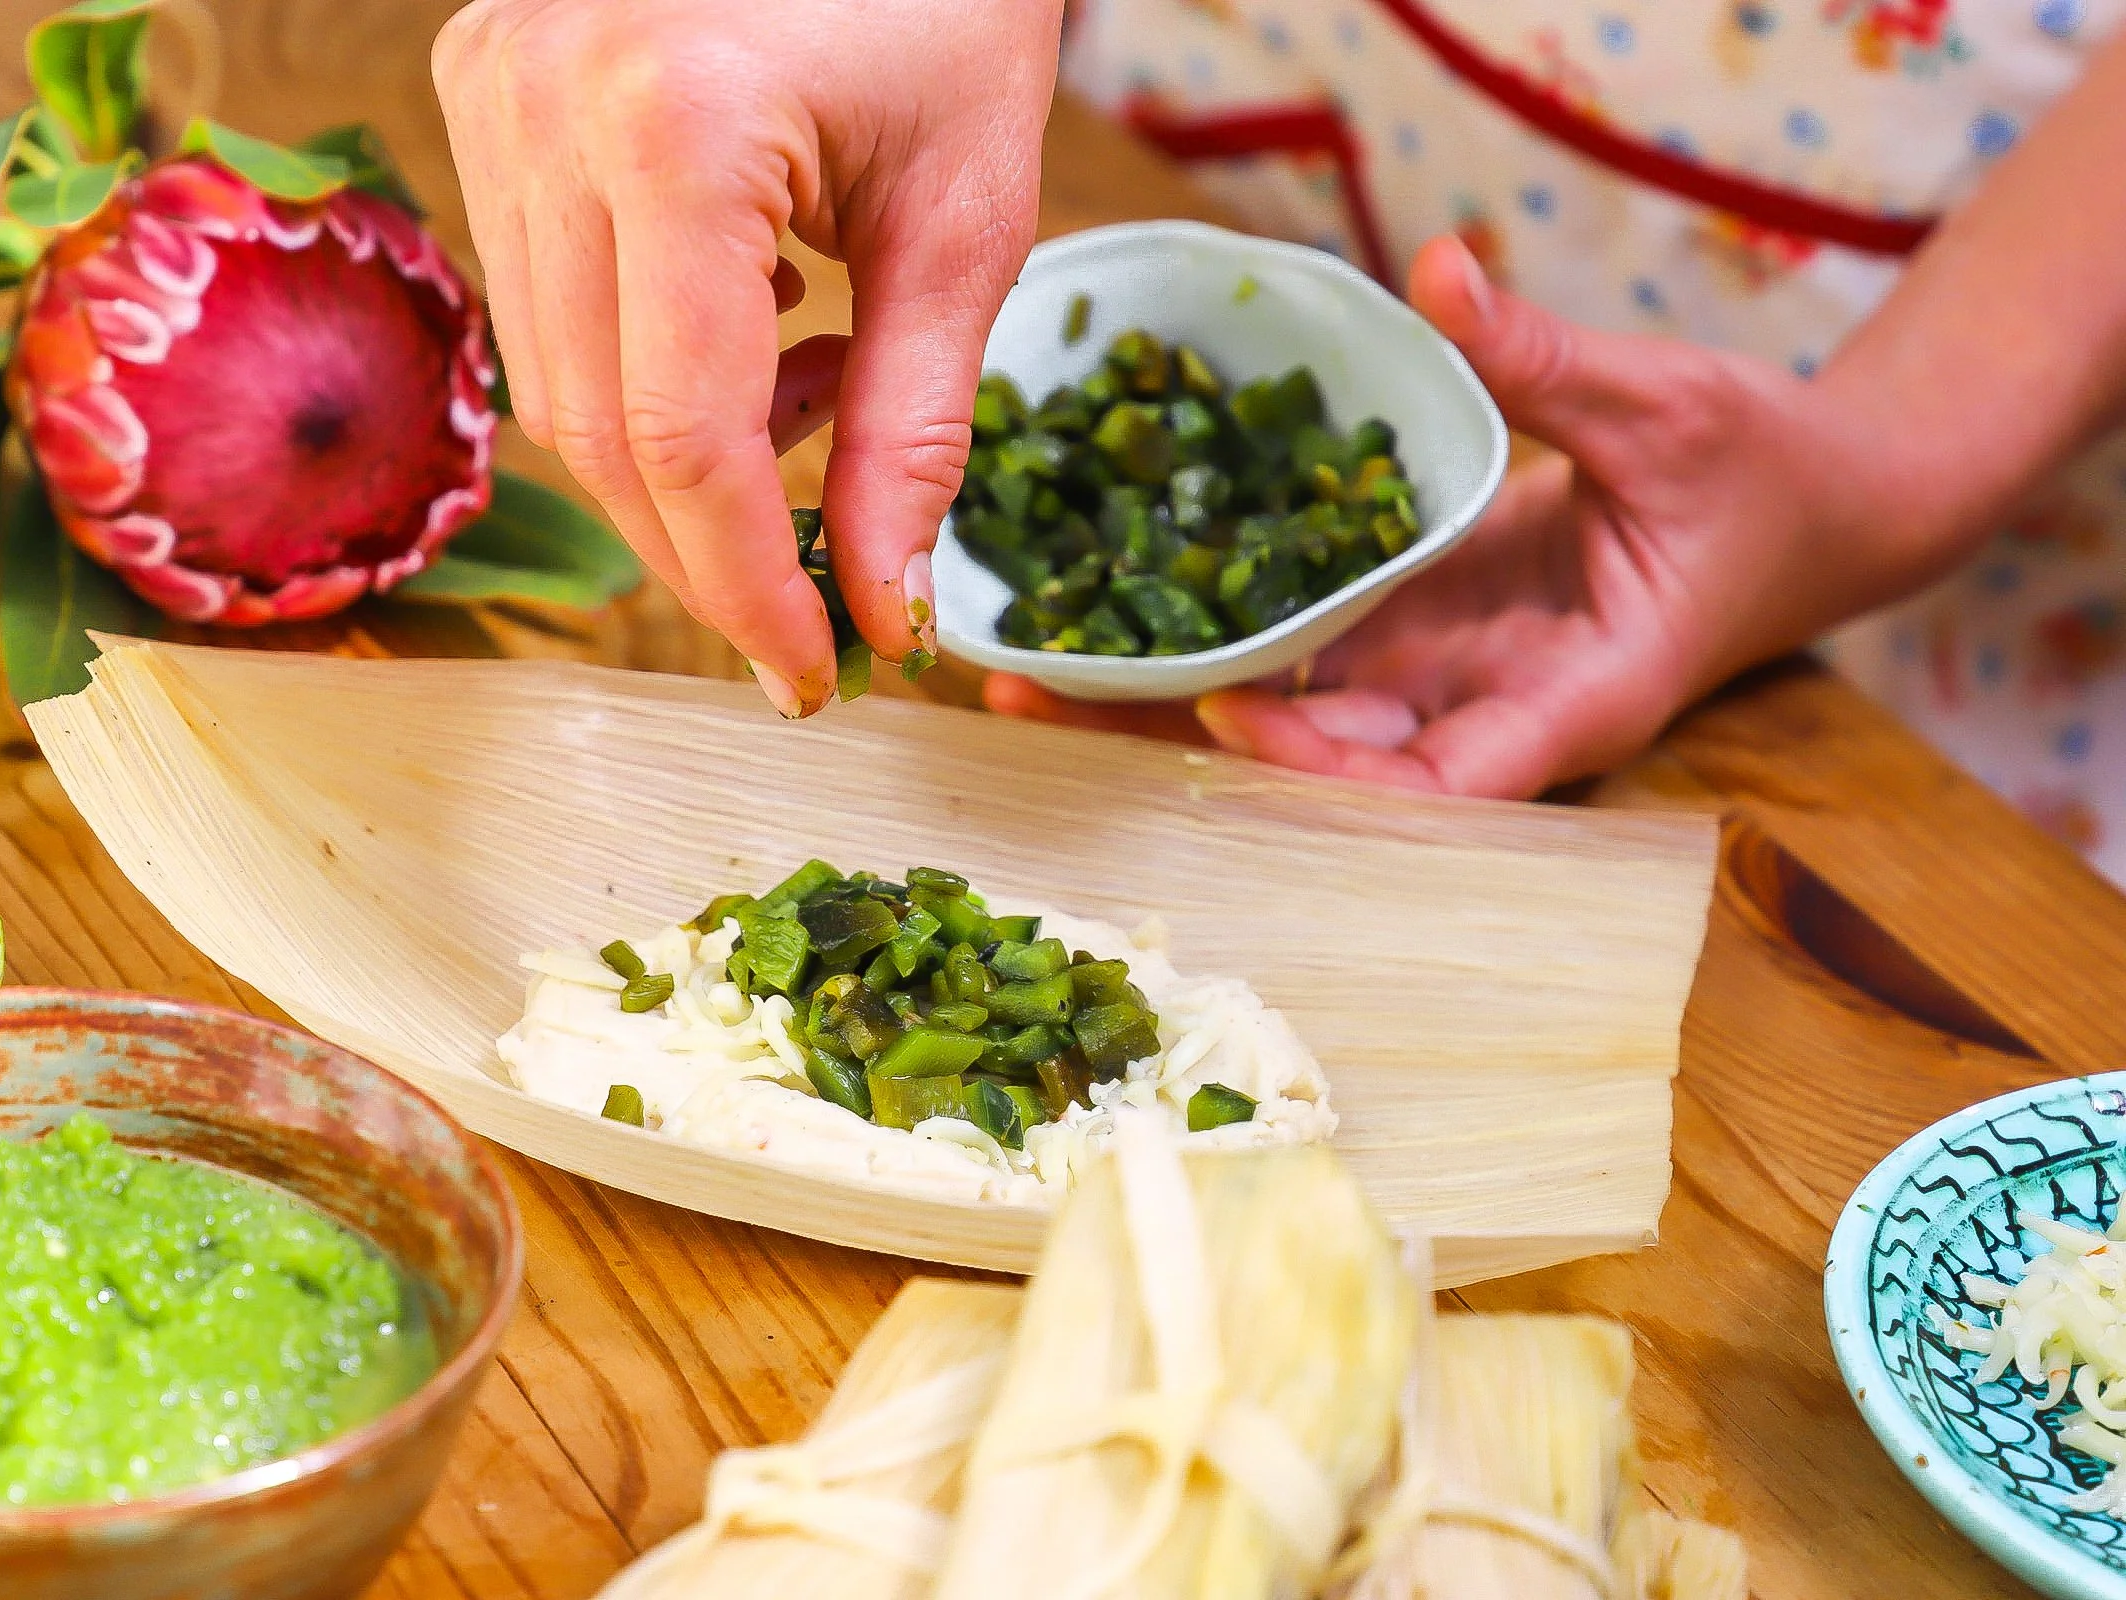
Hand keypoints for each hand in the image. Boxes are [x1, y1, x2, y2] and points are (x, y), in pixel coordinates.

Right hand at [434, 0, 1063, 715]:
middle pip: (597, 430)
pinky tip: (752, 325)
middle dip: (709, 548)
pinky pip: (541, 298)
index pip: (683, 438)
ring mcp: (489, 89)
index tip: (812, 672)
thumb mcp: (965, 219)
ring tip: (814, 394)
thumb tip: (885, 612)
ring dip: (682, 455)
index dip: (746, 587)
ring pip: (554, 381)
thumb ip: (915, 430)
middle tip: (816, 600)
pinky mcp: (478, 85)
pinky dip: (643, 366)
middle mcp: (541, 105)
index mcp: (674, 126)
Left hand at [988, 236, 1931, 796]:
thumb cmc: (1767, 473)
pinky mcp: (1415, 625)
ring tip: (1023, 667)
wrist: (1814, 505)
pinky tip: (1107, 600)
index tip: (1228, 723)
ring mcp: (1445, 673)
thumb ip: (1549, 361)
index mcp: (1578, 697)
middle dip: (1181, 741)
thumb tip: (1443, 273)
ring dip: (1164, 696)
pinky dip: (1213, 626)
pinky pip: (1302, 641)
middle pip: (1320, 762)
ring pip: (1289, 709)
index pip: (1442, 781)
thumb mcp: (1673, 405)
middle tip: (1031, 703)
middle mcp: (1491, 708)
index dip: (1329, 769)